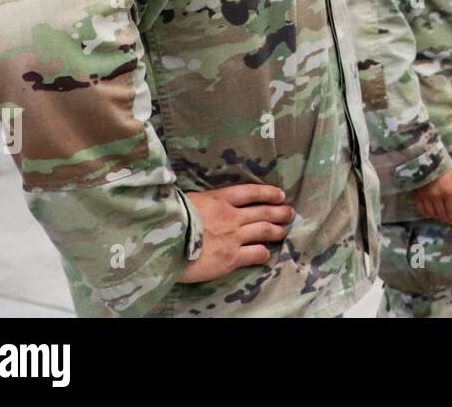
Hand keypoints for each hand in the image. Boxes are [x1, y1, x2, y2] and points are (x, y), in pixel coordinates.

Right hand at [178, 184, 293, 282]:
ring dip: (277, 231)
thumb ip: (203, 203)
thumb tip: (204, 204)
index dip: (268, 193)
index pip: (251, 192)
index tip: (280, 194)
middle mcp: (232, 216)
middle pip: (263, 212)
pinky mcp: (231, 258)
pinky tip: (266, 254)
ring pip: (264, 231)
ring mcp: (234, 237)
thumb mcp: (187, 201)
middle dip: (279, 212)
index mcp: (219, 198)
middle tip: (290, 213)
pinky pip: (256, 254)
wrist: (161, 242)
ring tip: (283, 231)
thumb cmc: (168, 219)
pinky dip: (264, 253)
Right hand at [412, 166, 451, 224]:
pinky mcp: (418, 196)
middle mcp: (437, 197)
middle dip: (448, 218)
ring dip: (438, 217)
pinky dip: (428, 214)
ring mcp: (427, 198)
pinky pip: (422, 210)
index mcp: (448, 191)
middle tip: (451, 220)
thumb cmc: (441, 164)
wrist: (423, 158)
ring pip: (433, 214)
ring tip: (442, 216)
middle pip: (443, 214)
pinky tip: (431, 213)